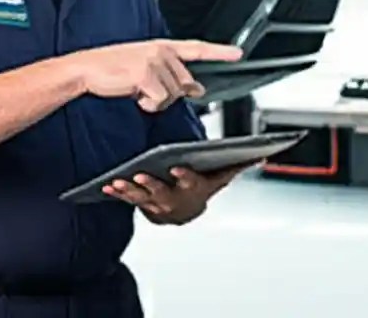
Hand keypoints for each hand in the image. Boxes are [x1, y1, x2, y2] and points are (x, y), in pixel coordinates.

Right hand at [72, 39, 242, 111]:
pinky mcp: (145, 74)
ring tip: (136, 88)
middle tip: (145, 89)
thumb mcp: (147, 68)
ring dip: (155, 100)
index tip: (238, 54)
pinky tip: (134, 94)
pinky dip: (148, 105)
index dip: (219, 52)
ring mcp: (154, 61)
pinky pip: (159, 101)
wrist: (87, 68)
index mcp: (163, 46)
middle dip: (169, 94)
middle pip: (184, 84)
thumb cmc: (114, 69)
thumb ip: (173, 75)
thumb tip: (197, 88)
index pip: (197, 48)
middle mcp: (162, 51)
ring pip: (172, 95)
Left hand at [101, 161, 258, 224]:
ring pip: (140, 197)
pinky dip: (116, 193)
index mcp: (193, 189)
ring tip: (117, 180)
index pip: (191, 182)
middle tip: (140, 174)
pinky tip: (105, 184)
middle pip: (161, 192)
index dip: (185, 176)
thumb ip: (237, 165)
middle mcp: (174, 200)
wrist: (184, 212)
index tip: (177, 168)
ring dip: (128, 190)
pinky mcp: (139, 202)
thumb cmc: (202, 187)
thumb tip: (262, 154)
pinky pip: (126, 198)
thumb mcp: (220, 178)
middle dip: (150, 185)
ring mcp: (155, 203)